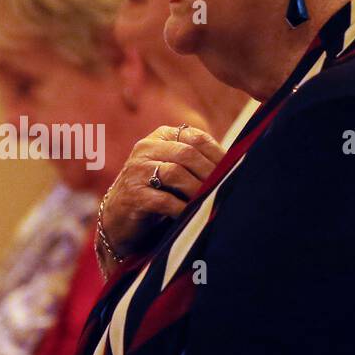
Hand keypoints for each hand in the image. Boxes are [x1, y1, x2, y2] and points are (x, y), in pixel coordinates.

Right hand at [100, 124, 223, 258]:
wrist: (118, 218)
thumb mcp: (174, 170)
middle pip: (186, 153)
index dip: (218, 153)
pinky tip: (193, 216)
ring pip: (175, 173)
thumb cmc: (156, 192)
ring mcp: (136, 171)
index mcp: (160, 137)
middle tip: (225, 188)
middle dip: (210, 173)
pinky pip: (163, 200)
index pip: (195, 137)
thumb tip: (237, 164)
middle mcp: (145, 148)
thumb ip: (196, 162)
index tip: (234, 170)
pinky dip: (182, 209)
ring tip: (211, 201)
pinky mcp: (132, 195)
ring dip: (197, 190)